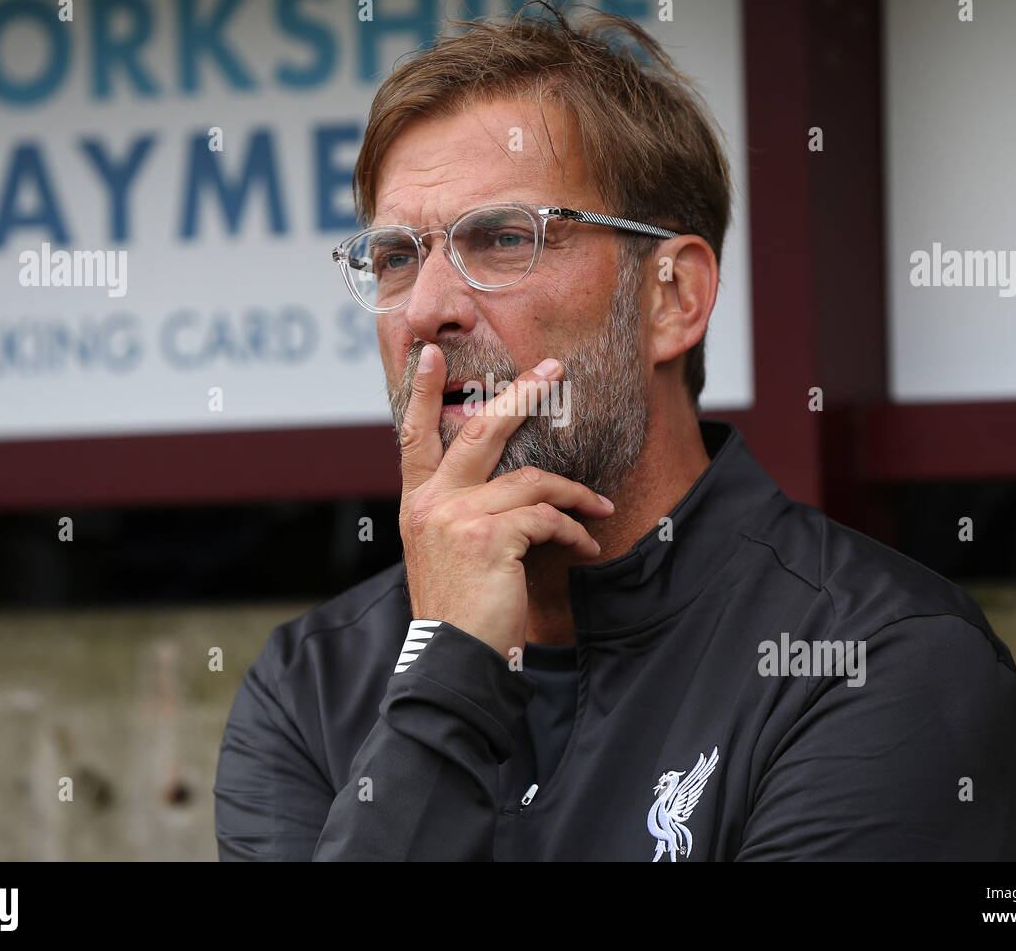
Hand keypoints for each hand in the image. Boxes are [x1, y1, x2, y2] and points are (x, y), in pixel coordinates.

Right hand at [397, 344, 614, 657]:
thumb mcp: (446, 554)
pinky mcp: (488, 537)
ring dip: (575, 493)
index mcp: (418, 503)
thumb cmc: (459, 611)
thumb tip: (512, 489)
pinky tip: (587, 547)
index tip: (431, 354)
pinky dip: (575, 530)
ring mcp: (457, 517)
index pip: (415, 436)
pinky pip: (546, 517)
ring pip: (531, 481)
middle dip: (520, 395)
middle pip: (480, 431)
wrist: (451, 660)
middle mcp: (431, 503)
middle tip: (552, 369)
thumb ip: (463, 514)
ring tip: (600, 507)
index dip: (425, 393)